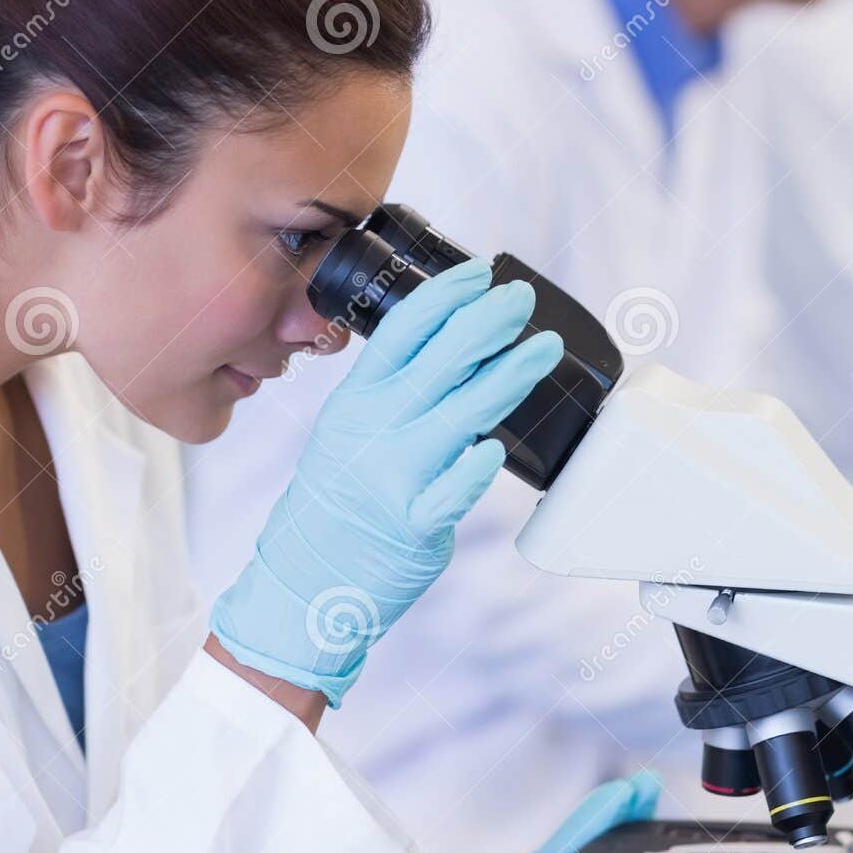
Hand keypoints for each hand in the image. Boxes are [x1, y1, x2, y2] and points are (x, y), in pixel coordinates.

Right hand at [210, 259, 562, 704]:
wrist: (306, 579)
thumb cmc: (339, 500)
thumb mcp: (348, 430)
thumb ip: (394, 393)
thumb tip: (460, 345)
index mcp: (356, 400)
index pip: (402, 331)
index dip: (444, 295)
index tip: (481, 273)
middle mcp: (372, 430)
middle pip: (438, 360)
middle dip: (488, 321)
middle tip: (523, 298)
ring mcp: (391, 476)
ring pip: (458, 415)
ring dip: (508, 377)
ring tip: (545, 350)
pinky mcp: (411, 524)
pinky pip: (449, 493)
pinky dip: (472, 470)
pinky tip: (495, 449)